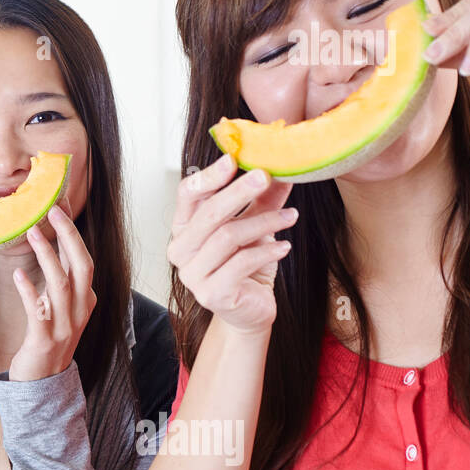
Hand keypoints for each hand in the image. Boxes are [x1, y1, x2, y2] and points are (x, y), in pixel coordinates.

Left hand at [7, 200, 94, 382]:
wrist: (43, 381)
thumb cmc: (49, 336)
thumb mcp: (62, 305)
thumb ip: (61, 277)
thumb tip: (54, 241)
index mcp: (86, 299)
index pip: (84, 258)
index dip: (73, 232)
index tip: (61, 205)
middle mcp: (80, 310)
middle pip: (81, 265)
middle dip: (68, 235)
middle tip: (51, 211)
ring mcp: (64, 325)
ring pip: (60, 283)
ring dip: (46, 255)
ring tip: (30, 232)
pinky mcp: (44, 339)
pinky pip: (38, 310)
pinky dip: (29, 290)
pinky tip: (18, 274)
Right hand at [167, 154, 295, 336]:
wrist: (250, 311)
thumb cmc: (246, 268)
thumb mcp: (255, 227)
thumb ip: (263, 199)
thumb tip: (283, 167)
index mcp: (184, 228)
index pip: (188, 194)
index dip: (210, 176)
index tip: (234, 158)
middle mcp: (181, 250)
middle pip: (209, 213)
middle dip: (239, 192)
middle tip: (265, 176)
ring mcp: (193, 274)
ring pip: (227, 236)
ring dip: (263, 223)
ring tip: (289, 217)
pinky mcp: (212, 294)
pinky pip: (240, 263)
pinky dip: (267, 251)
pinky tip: (284, 246)